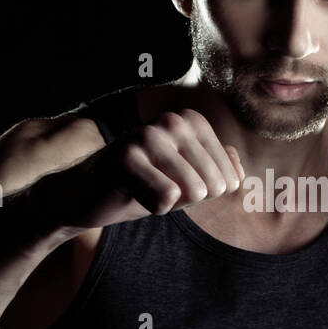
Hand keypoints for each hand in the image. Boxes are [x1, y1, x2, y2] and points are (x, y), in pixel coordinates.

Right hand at [64, 109, 244, 228]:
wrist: (89, 194)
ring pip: (193, 191)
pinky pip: (166, 199)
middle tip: (157, 186)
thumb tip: (238, 172)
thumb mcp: (188, 177)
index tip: (174, 181)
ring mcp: (149, 135)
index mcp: (193, 121)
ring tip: (145, 187)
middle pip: (213, 186)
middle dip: (187, 199)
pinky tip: (132, 192)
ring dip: (169, 202)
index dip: (203, 194)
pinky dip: (151, 207)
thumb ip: (219, 169)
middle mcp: (174, 121)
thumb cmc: (143, 184)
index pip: (230, 179)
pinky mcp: (128, 157)